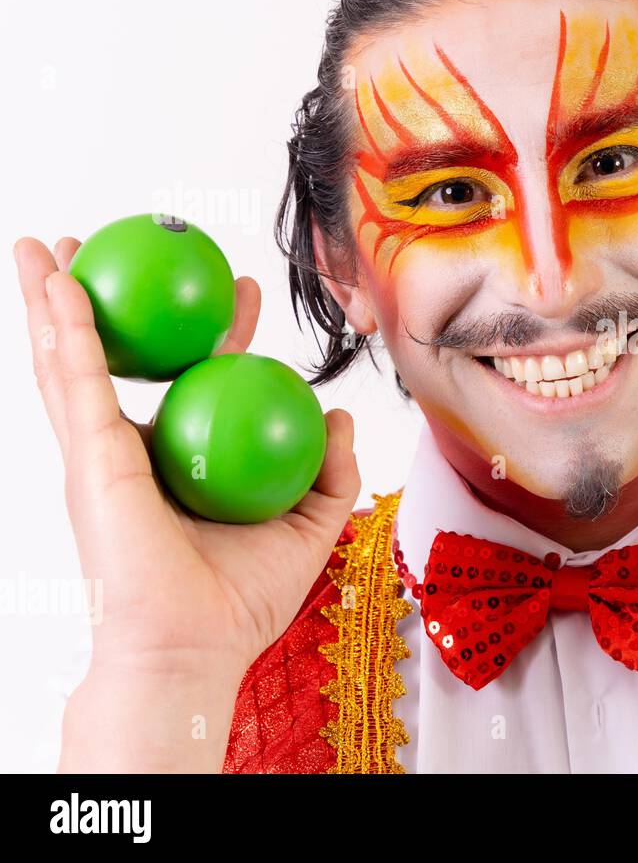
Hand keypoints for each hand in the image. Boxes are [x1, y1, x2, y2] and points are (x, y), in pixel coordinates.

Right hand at [14, 236, 360, 770]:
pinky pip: (74, 381)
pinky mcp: (86, 457)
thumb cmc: (242, 601)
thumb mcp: (310, 527)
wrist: (191, 647)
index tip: (244, 289)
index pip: (199, 377)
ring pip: (73, 358)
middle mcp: (135, 449)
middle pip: (128, 356)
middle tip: (140, 241)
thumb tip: (338, 416)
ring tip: (48, 245)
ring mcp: (102, 451)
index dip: (219, 329)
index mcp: (183, 460)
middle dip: (123, 297)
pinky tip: (57, 285)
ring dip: (58, 299)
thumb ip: (331, 471)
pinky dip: (63, 330)